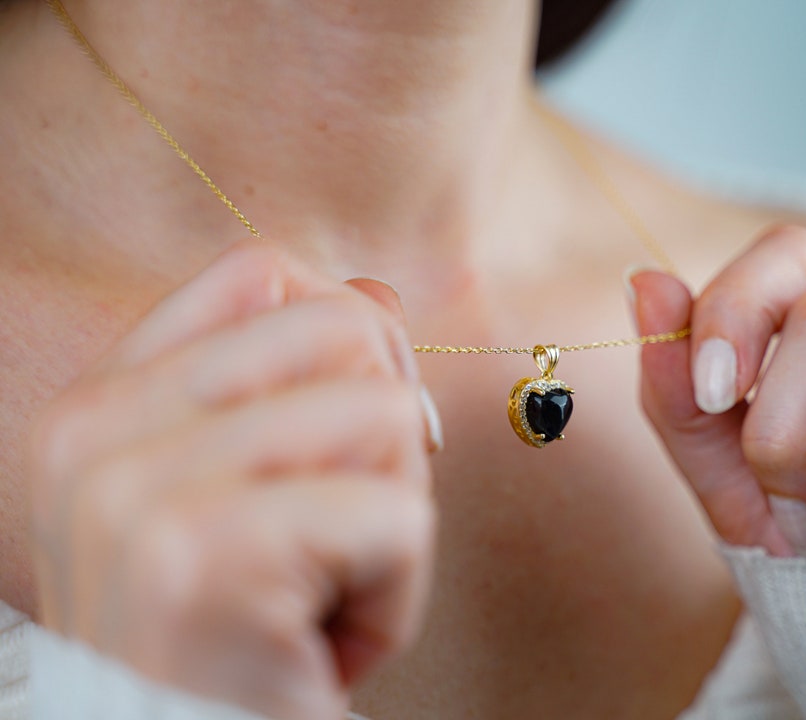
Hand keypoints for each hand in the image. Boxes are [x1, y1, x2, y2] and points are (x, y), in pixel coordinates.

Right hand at [30, 242, 438, 719]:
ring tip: (328, 590)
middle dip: (387, 434)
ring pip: (387, 411)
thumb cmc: (236, 636)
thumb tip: (374, 295)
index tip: (352, 429)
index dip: (346, 335)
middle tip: (343, 527)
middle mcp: (94, 437)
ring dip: (395, 519)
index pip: (259, 271)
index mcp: (98, 408)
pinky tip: (331, 643)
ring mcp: (138, 495)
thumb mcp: (245, 494)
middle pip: (340, 325)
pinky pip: (399, 518)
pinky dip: (399, 594)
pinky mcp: (208, 559)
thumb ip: (296, 384)